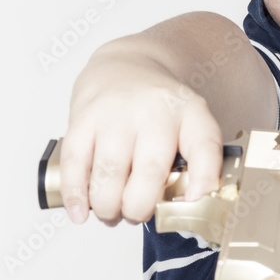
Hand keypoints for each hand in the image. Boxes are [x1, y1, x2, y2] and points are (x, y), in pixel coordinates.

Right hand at [59, 48, 223, 225]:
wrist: (126, 65)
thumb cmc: (159, 107)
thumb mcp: (192, 123)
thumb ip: (200, 161)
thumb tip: (191, 203)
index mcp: (189, 113)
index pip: (204, 144)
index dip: (203, 177)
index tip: (193, 201)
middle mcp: (154, 110)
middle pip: (149, 171)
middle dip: (139, 208)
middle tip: (136, 214)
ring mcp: (116, 112)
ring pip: (109, 172)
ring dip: (108, 206)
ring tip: (110, 212)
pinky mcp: (83, 116)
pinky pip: (75, 162)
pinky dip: (75, 194)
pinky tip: (81, 211)